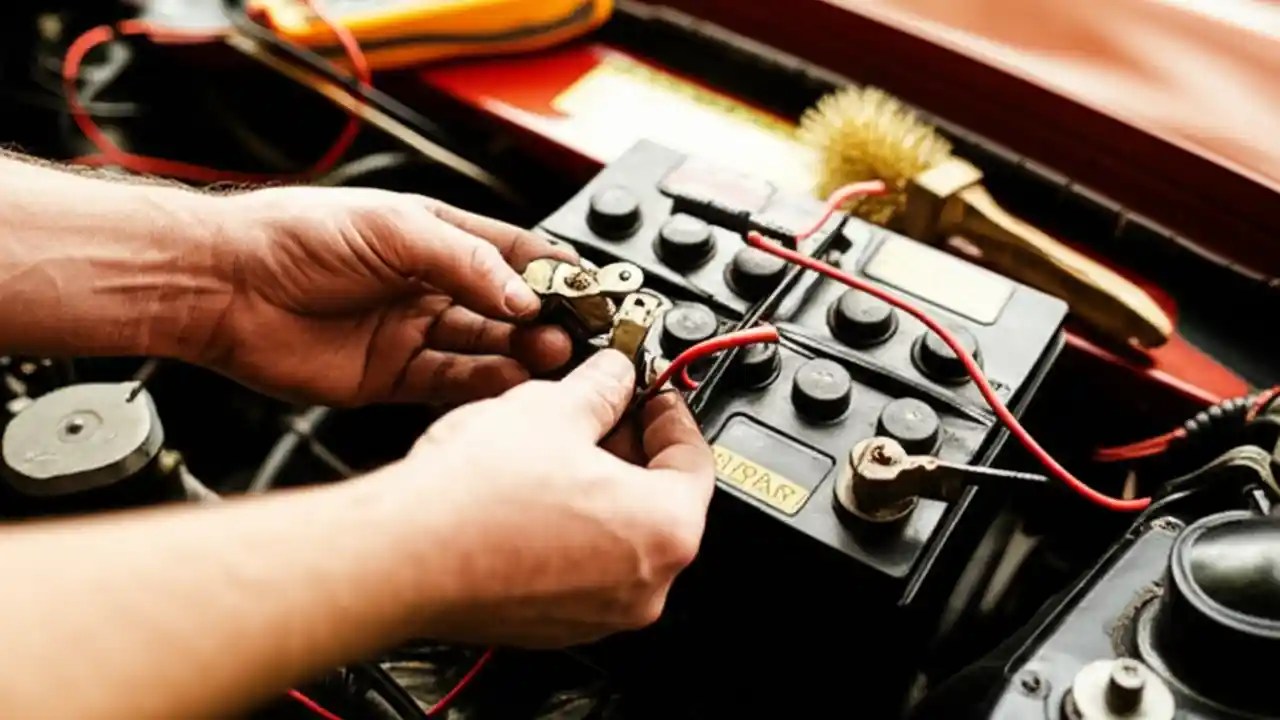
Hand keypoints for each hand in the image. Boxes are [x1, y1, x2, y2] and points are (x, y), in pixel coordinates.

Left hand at [197, 186, 575, 406]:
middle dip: (546, 320)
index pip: (513, 255)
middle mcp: (429, 287)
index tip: (591, 291)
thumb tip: (525, 292)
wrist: (223, 287)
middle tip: (576, 334)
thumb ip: (464, 260)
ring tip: (553, 358)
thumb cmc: (292, 237)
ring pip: (486, 348)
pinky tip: (512, 382)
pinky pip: (452, 382)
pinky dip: (485, 384)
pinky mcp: (392, 378)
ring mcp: (411, 334)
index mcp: (435, 237)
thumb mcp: (393, 228)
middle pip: (507, 308)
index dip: (555, 274)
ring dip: (523, 354)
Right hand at [397, 349, 714, 647]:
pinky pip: (579, 567)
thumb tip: (614, 375)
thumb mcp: (552, 410)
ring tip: (556, 445)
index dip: (670, 412)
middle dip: (631, 448)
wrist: (401, 555)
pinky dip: (568, 528)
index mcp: (665, 530)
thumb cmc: (475, 497)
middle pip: (659, 501)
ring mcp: (598, 613)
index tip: (652, 392)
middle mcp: (643, 586)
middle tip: (602, 409)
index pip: (695, 459)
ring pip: (617, 536)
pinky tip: (530, 491)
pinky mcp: (553, 625)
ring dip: (598, 488)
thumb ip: (601, 387)